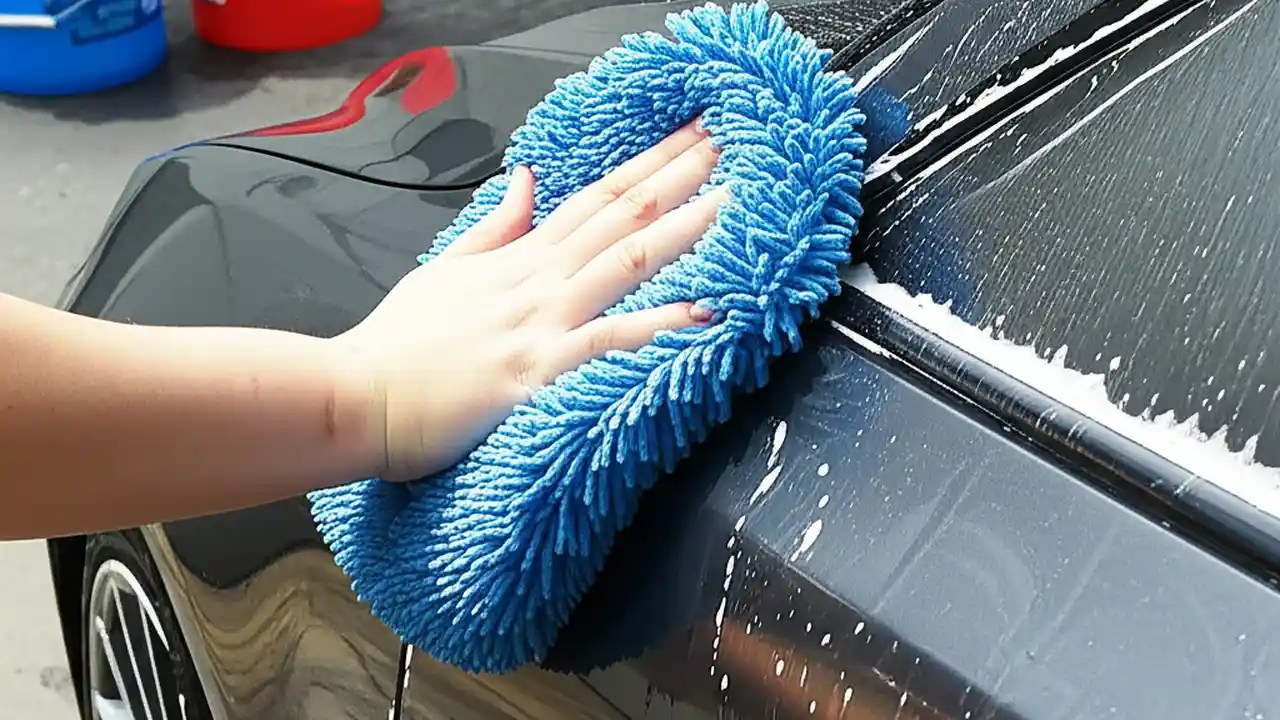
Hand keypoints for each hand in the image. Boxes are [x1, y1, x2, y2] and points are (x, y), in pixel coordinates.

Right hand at [333, 121, 726, 481]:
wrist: (356, 400)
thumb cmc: (397, 347)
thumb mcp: (444, 268)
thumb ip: (494, 226)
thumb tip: (525, 179)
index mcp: (519, 258)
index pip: (598, 196)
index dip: (650, 164)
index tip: (692, 138)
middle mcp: (538, 281)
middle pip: (621, 215)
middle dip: (680, 176)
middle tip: (732, 144)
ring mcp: (539, 323)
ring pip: (623, 262)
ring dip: (682, 230)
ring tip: (732, 203)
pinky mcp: (535, 372)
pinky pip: (607, 342)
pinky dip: (657, 326)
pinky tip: (702, 314)